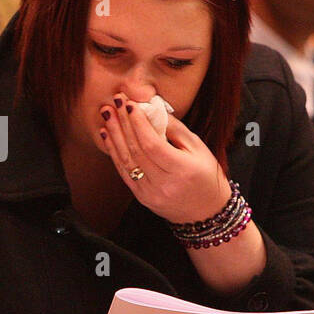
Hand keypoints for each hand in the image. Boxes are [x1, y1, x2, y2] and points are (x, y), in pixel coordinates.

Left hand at [99, 94, 229, 223]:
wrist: (205, 212)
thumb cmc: (206, 175)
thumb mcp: (198, 148)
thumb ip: (175, 129)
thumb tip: (153, 109)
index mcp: (182, 170)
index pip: (152, 144)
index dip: (138, 124)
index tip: (130, 104)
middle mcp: (164, 184)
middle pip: (136, 150)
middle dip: (123, 123)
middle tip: (115, 102)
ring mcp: (150, 193)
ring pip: (126, 161)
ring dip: (114, 135)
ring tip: (107, 115)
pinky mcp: (141, 198)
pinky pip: (123, 172)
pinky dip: (114, 152)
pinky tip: (107, 135)